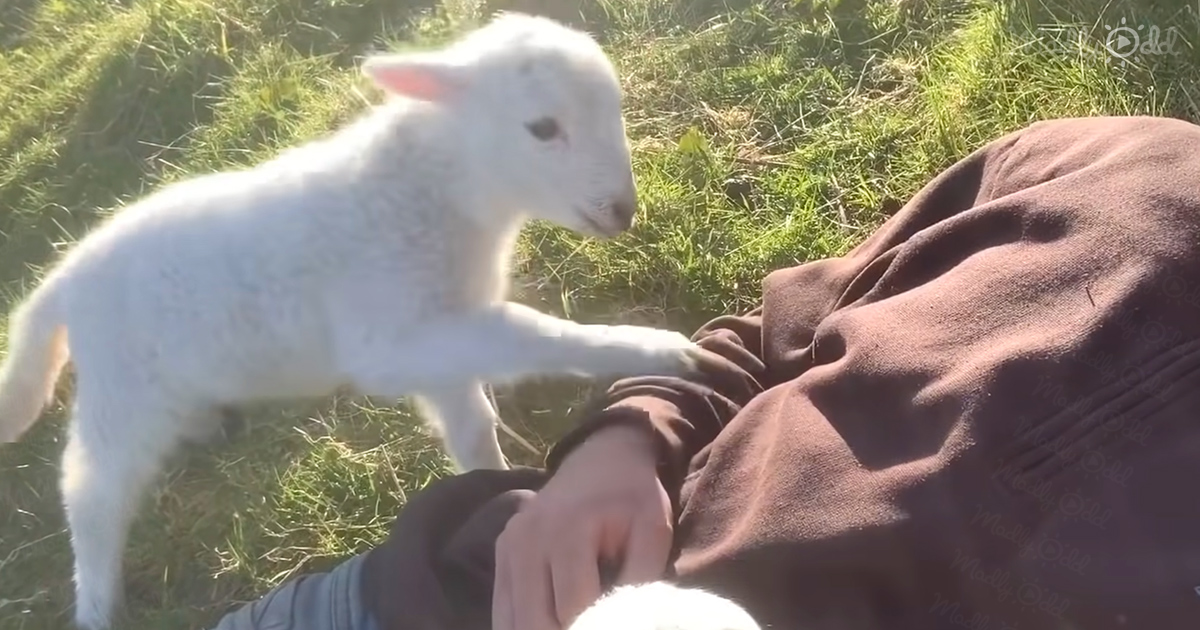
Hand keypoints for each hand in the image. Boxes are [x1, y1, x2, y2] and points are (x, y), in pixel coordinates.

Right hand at [492, 425, 673, 629]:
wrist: (602, 459)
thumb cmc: (632, 496)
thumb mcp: (653, 530)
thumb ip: (641, 578)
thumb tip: (627, 619)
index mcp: (567, 532)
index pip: (573, 610)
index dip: (596, 628)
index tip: (616, 623)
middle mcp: (528, 540)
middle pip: (536, 621)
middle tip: (594, 626)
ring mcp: (508, 545)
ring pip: (513, 621)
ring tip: (571, 625)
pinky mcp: (501, 552)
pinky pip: (502, 608)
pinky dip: (522, 624)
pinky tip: (548, 622)